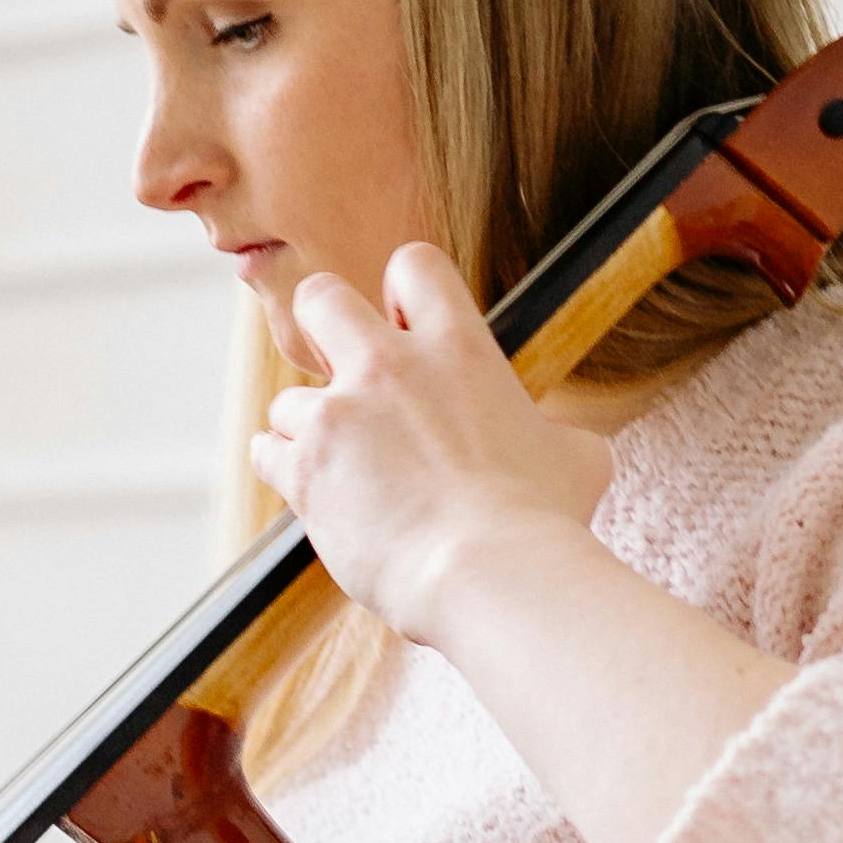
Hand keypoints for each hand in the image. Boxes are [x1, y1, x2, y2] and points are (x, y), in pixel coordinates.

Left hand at [255, 246, 612, 642]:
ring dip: (308, 429)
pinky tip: (312, 492)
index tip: (406, 332)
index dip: (403, 295)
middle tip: (344, 374)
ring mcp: (339, 416)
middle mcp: (388, 366)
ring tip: (342, 470)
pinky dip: (283, 468)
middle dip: (324, 328)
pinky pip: (268, 452)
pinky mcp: (305, 471)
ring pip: (289, 398)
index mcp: (457, 347)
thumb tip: (560, 447)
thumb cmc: (541, 521)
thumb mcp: (575, 457)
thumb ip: (550, 433)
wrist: (490, 576)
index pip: (413, 266)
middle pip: (321, 298)